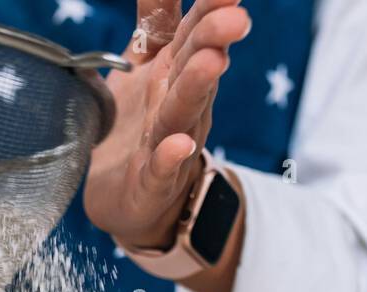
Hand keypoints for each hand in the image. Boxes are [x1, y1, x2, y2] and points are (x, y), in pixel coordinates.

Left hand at [83, 0, 250, 250]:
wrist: (131, 196)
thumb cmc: (142, 122)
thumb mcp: (146, 62)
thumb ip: (156, 16)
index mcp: (177, 70)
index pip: (195, 32)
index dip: (211, 7)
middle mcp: (181, 104)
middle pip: (197, 68)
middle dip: (214, 41)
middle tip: (235, 18)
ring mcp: (169, 145)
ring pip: (184, 113)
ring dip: (196, 88)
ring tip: (211, 62)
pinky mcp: (151, 183)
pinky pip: (161, 170)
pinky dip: (169, 158)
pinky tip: (178, 145)